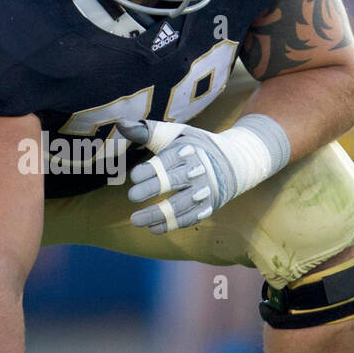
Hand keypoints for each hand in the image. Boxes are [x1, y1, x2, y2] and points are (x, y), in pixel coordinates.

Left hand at [117, 119, 236, 233]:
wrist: (233, 162)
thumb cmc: (193, 146)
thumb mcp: (173, 135)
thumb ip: (146, 132)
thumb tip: (120, 124)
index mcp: (188, 151)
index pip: (167, 161)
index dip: (150, 169)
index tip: (134, 176)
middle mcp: (198, 171)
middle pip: (174, 181)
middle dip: (152, 189)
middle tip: (132, 196)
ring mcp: (204, 191)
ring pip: (180, 205)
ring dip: (157, 214)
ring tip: (135, 220)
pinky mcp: (208, 207)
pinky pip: (189, 219)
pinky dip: (171, 225)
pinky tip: (153, 228)